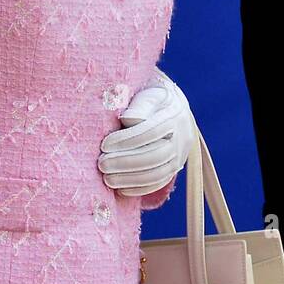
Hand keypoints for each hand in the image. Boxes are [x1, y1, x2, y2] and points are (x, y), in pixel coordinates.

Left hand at [98, 70, 195, 196]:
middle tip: (101, 164)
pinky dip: (140, 188)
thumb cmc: (151, 100)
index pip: (152, 130)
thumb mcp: (147, 94)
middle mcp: (181, 136)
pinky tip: (121, 189)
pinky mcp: (174, 168)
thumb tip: (128, 119)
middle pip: (156, 154)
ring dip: (131, 178)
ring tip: (107, 179)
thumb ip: (140, 104)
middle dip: (126, 161)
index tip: (104, 145)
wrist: (172, 109)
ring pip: (158, 172)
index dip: (127, 140)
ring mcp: (180, 155)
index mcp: (174, 114)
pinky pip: (159, 183)